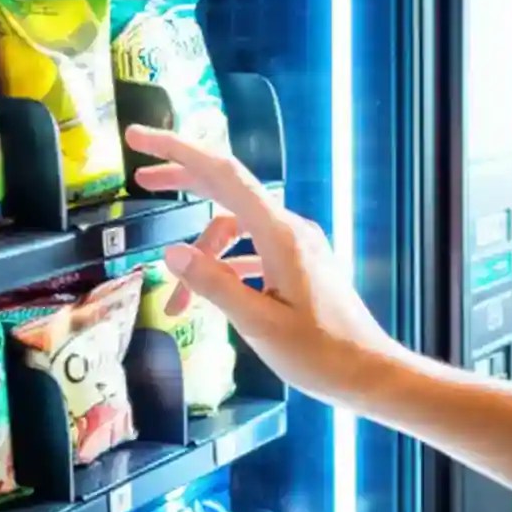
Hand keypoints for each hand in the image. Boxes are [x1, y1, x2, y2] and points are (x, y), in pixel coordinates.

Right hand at [124, 125, 397, 400]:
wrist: (370, 373)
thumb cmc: (320, 354)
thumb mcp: (258, 324)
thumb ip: (214, 285)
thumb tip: (171, 252)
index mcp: (280, 235)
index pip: (222, 174)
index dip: (179, 150)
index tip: (141, 138)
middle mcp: (289, 229)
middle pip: (227, 189)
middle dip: (183, 181)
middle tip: (141, 180)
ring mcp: (297, 245)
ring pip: (236, 230)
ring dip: (202, 255)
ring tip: (176, 300)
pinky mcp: (300, 263)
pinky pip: (252, 251)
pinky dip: (226, 267)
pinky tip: (209, 294)